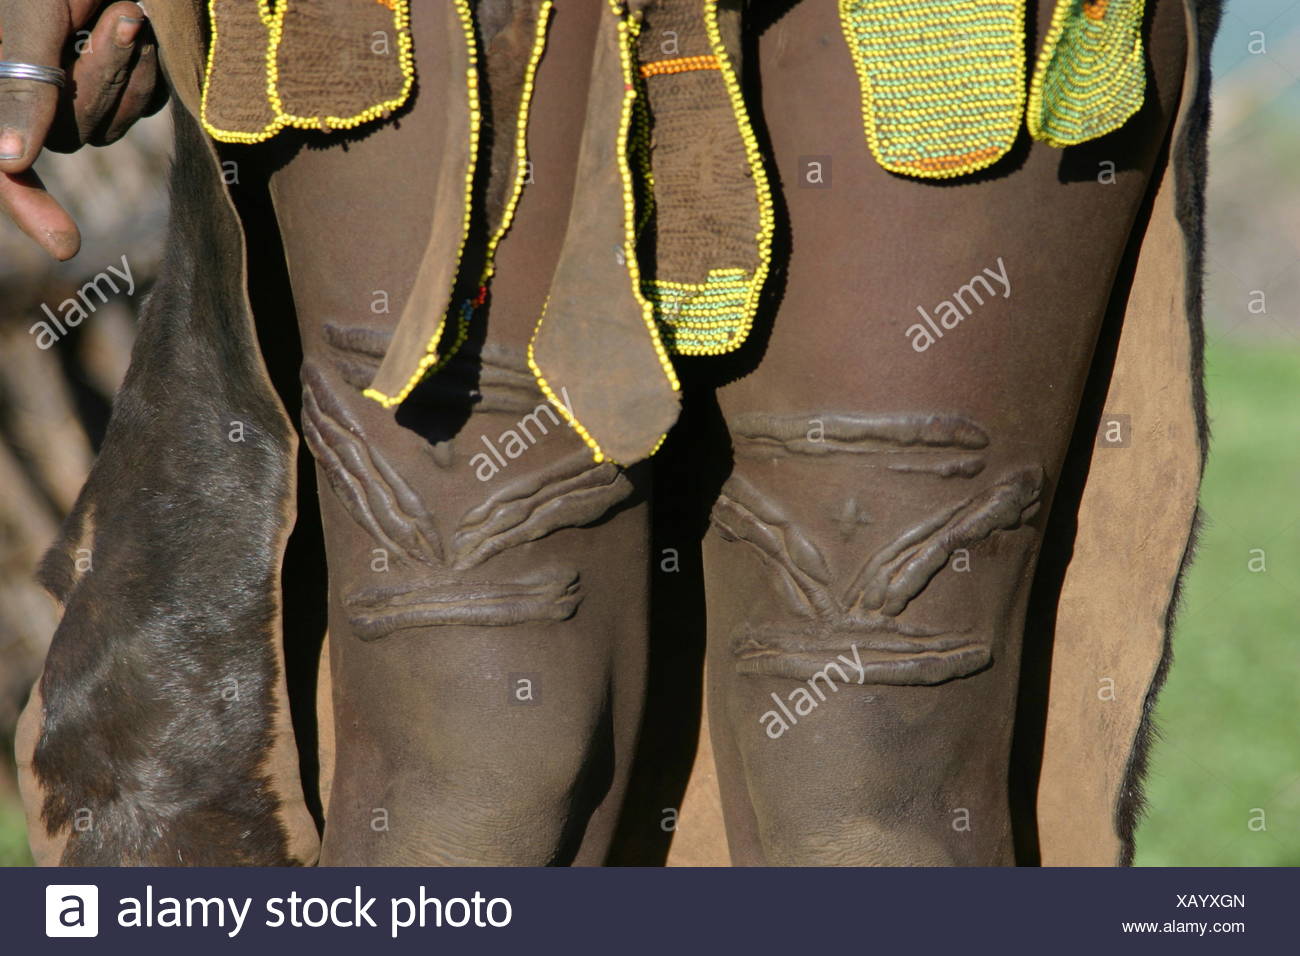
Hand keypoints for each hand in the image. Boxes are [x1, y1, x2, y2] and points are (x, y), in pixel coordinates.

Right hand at [0, 0, 166, 259]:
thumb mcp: (26, 11)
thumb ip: (20, 83)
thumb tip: (10, 162)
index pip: (1, 162)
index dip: (25, 203)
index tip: (67, 245)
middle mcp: (28, 94)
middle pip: (66, 136)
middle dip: (98, 80)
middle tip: (122, 14)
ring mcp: (76, 91)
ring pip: (111, 122)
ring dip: (128, 68)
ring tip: (128, 8)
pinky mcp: (124, 85)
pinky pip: (145, 104)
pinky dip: (150, 69)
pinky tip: (141, 22)